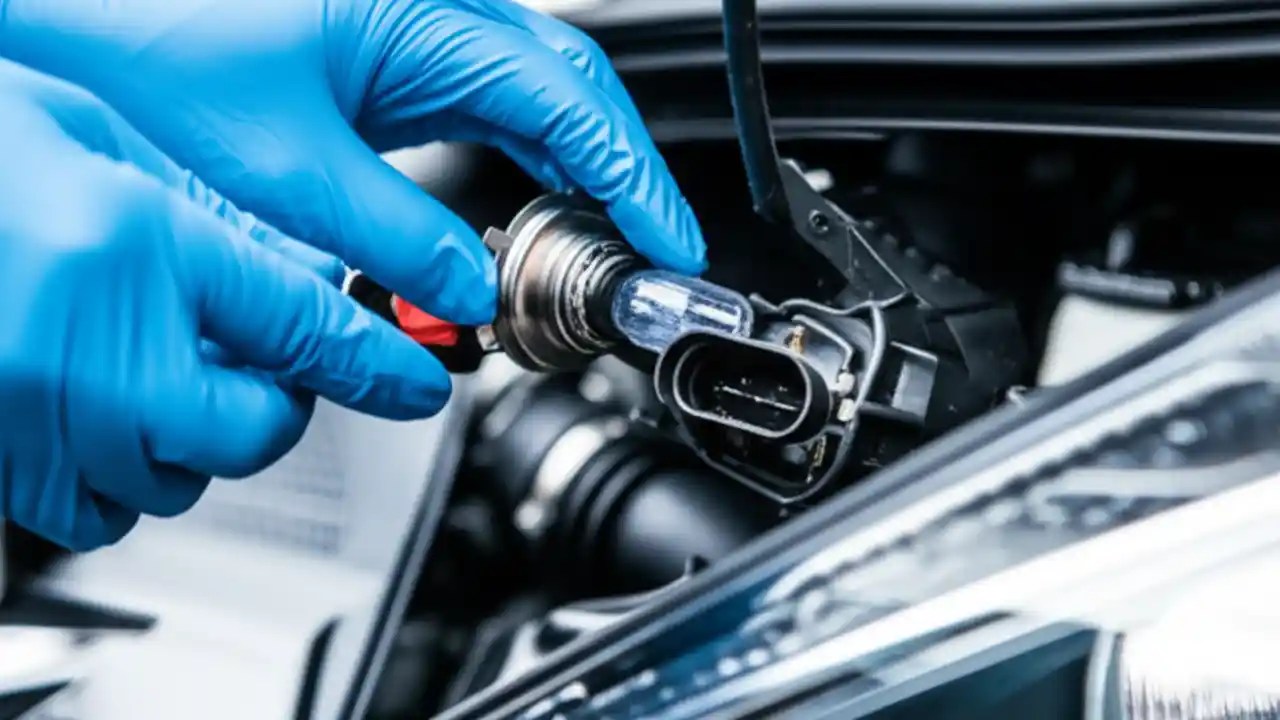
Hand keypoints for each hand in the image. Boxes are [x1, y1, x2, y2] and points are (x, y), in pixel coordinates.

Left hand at [0, 0, 707, 324]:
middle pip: (573, 88)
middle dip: (623, 174)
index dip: (632, 183)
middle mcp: (431, 9)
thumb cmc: (143, 45)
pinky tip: (528, 207)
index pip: (569, 105)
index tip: (664, 247)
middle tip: (646, 256)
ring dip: (578, 169)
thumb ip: (398, 239)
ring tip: (598, 245)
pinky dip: (524, 161)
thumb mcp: (283, 172)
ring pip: (538, 93)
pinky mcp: (389, 55)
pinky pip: (489, 103)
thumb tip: (472, 292)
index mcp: (421, 17)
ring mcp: (414, 28)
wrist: (61, 10)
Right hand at [0, 60, 450, 549]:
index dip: (382, 364)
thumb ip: (204, 212)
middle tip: (258, 361)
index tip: (418, 381)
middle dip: (275, 402)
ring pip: (181, 480)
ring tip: (160, 374)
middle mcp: (93, 353)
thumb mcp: (97, 142)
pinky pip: (99, 511)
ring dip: (196, 438)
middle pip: (256, 431)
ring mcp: (37, 420)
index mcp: (130, 249)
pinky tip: (101, 411)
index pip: (307, 329)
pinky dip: (123, 473)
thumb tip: (294, 259)